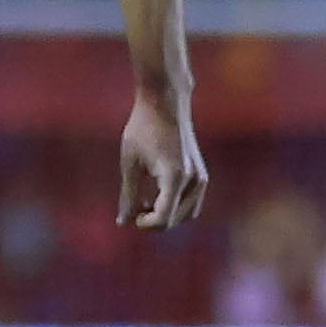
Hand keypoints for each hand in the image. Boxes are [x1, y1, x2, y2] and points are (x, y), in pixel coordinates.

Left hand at [114, 89, 206, 228]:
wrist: (165, 101)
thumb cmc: (143, 128)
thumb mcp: (130, 163)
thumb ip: (128, 195)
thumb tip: (124, 222)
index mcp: (174, 177)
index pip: (164, 219)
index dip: (146, 225)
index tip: (132, 216)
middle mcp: (193, 180)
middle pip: (175, 220)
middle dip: (154, 221)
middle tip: (133, 208)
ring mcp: (201, 178)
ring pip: (186, 215)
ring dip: (166, 215)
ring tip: (144, 202)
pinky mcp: (201, 174)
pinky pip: (191, 204)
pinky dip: (175, 206)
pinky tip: (154, 195)